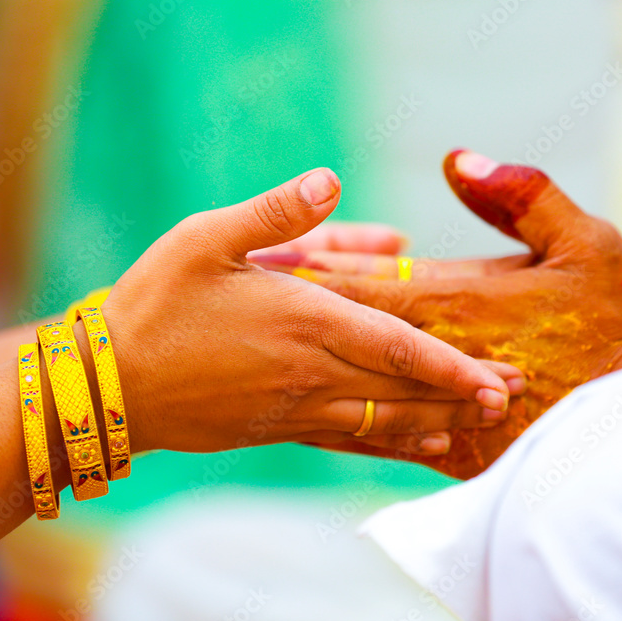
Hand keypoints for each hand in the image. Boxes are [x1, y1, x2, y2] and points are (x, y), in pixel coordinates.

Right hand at [101, 168, 522, 456]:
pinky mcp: (275, 430)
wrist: (109, 385)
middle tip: (512, 399)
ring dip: (434, 421)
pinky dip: (388, 441)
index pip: (397, 346)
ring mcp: (293, 408)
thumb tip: (331, 177)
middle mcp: (308, 371)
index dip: (451, 363)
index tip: (495, 373)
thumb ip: (275, 212)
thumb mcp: (206, 238)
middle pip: (402, 389)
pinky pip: (346, 439)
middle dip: (459, 394)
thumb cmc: (155, 303)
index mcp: (301, 320)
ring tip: (478, 426)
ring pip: (381, 421)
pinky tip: (414, 443)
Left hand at [251, 151, 621, 477]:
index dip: (315, 274)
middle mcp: (445, 355)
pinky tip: (310, 427)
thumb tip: (457, 161)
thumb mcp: (589, 243)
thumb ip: (523, 200)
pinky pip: (396, 440)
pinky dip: (353, 429)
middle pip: (351, 340)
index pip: (369, 288)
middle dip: (294, 327)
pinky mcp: (464, 441)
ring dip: (308, 379)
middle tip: (227, 322)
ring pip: (363, 393)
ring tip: (249, 380)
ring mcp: (448, 405)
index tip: (260, 264)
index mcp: (464, 302)